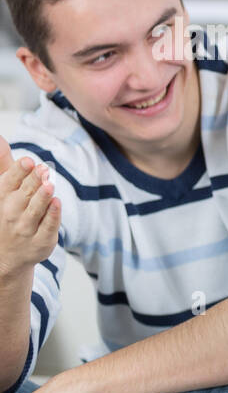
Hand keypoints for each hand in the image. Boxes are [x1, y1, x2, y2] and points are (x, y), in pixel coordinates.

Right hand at [0, 133, 60, 279]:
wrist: (8, 254)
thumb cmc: (8, 213)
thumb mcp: (4, 190)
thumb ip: (4, 165)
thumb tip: (0, 138)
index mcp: (2, 199)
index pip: (8, 183)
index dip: (18, 172)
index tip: (28, 160)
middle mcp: (11, 213)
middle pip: (24, 194)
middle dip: (33, 181)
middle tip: (43, 168)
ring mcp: (26, 228)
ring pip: (36, 210)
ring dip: (42, 197)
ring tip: (49, 184)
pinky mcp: (42, 240)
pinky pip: (48, 226)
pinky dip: (52, 215)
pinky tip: (57, 202)